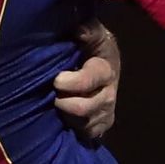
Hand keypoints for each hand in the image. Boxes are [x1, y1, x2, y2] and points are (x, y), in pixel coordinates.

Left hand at [54, 21, 120, 140]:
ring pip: (85, 123)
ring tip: (58, 103)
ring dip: (68, 116)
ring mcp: (106, 110)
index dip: (72, 83)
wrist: (96, 62)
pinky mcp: (102, 123)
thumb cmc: (88, 46)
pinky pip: (88, 133)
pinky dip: (75, 127)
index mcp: (105, 68)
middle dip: (65, 103)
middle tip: (54, 95)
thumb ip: (88, 30)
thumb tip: (80, 31)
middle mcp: (110, 92)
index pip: (90, 80)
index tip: (57, 79)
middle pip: (85, 108)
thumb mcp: (91, 33)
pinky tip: (66, 116)